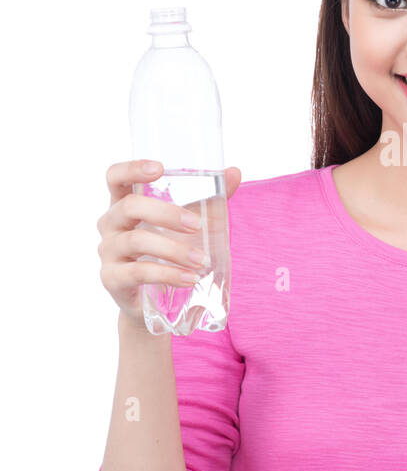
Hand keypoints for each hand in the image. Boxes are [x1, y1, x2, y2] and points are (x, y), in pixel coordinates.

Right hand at [97, 158, 242, 326]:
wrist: (154, 302)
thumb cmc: (169, 252)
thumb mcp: (187, 223)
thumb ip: (210, 198)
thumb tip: (234, 172)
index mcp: (124, 204)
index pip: (115, 177)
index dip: (132, 169)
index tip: (159, 168)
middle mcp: (110, 224)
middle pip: (129, 207)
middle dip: (166, 213)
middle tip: (197, 225)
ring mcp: (108, 252)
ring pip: (136, 241)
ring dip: (174, 250)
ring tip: (202, 261)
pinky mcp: (112, 279)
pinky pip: (138, 273)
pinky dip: (168, 274)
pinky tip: (189, 278)